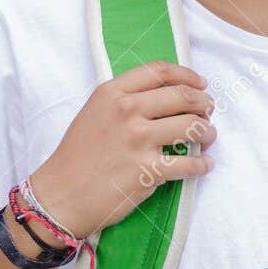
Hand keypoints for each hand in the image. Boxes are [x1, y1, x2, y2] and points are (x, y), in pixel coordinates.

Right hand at [31, 61, 216, 238]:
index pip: (160, 71)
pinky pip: (190, 163)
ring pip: (193, 127)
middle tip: (208, 113)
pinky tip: (204, 165)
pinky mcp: (147, 170)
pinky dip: (203, 165)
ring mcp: (138, 140)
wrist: (58, 196)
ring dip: (208, 132)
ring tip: (207, 138)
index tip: (200, 85)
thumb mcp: (94, 113)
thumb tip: (167, 95)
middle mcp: (126, 111)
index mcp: (112, 93)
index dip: (188, 76)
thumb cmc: (76, 157)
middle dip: (204, 104)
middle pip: (184, 96)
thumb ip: (125, 99)